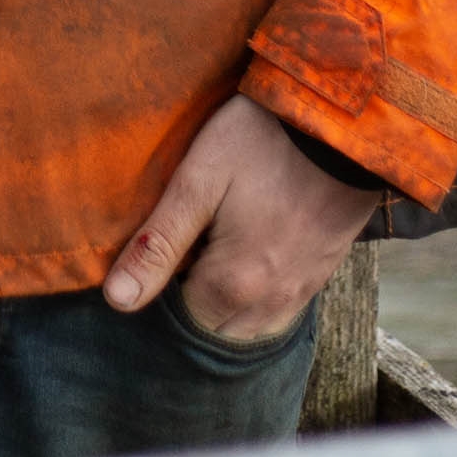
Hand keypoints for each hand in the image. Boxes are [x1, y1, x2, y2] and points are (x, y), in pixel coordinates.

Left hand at [103, 95, 374, 343]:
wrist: (339, 125)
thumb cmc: (260, 143)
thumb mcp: (198, 181)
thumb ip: (157, 244)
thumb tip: (117, 300)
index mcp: (233, 284)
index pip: (180, 320)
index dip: (163, 289)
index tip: (162, 250)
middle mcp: (270, 302)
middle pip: (215, 331)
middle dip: (192, 304)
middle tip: (185, 250)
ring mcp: (301, 291)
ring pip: (249, 329)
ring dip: (225, 308)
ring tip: (212, 255)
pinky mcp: (322, 274)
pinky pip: (281, 313)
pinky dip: (257, 302)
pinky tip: (247, 261)